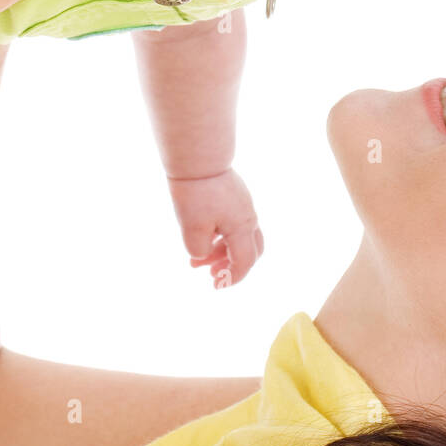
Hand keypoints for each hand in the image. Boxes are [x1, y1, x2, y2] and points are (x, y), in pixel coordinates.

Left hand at [166, 167, 263, 287]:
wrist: (198, 160)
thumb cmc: (196, 194)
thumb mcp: (193, 230)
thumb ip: (200, 250)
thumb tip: (203, 254)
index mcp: (242, 228)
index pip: (245, 262)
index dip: (232, 278)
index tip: (216, 285)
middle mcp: (248, 217)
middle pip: (252, 250)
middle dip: (233, 266)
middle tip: (212, 274)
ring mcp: (244, 205)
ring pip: (242, 237)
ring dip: (223, 252)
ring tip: (198, 259)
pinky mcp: (236, 196)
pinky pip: (235, 223)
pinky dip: (222, 236)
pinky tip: (204, 236)